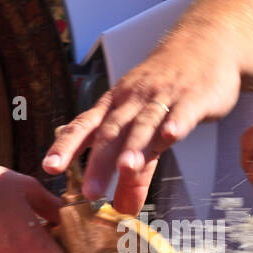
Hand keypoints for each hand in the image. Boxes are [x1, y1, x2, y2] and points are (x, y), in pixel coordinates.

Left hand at [43, 36, 241, 213]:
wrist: (203, 43)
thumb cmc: (167, 85)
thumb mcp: (144, 124)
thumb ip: (135, 169)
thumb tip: (123, 209)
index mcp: (115, 106)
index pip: (84, 127)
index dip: (66, 147)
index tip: (49, 168)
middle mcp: (133, 101)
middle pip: (112, 132)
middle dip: (99, 163)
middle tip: (91, 192)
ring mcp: (162, 97)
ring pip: (144, 124)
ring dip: (134, 146)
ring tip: (124, 169)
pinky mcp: (192, 98)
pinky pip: (182, 111)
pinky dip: (176, 123)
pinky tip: (171, 136)